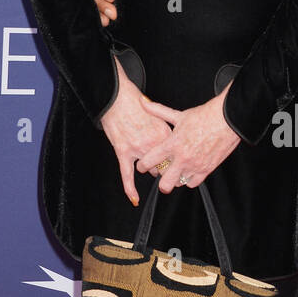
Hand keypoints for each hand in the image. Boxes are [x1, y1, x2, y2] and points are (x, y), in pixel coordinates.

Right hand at [100, 59, 173, 203]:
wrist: (117, 97)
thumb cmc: (136, 102)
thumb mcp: (159, 114)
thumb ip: (167, 129)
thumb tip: (175, 140)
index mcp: (165, 134)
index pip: (177, 156)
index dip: (178, 161)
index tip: (180, 164)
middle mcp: (154, 143)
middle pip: (166, 166)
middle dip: (166, 168)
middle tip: (167, 167)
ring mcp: (138, 149)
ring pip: (150, 170)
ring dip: (151, 170)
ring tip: (150, 165)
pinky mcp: (123, 152)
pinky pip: (127, 175)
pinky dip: (130, 188)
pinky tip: (134, 199)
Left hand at [136, 87, 240, 192]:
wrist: (227, 120)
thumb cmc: (205, 116)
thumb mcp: (179, 114)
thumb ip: (158, 110)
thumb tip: (143, 102)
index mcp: (173, 144)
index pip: (150, 161)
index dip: (142, 166)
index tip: (142, 165)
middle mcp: (183, 158)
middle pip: (164, 182)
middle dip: (159, 181)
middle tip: (160, 174)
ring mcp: (195, 165)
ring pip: (179, 184)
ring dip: (175, 179)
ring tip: (175, 172)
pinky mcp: (207, 169)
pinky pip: (193, 183)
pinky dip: (189, 180)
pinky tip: (188, 172)